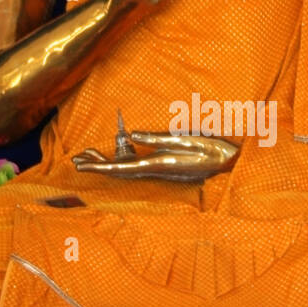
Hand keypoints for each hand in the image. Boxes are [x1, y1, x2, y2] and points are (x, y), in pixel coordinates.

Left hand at [72, 131, 236, 181]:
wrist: (231, 165)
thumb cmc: (212, 150)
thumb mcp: (187, 140)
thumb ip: (159, 139)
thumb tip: (131, 135)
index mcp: (158, 164)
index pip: (121, 167)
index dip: (98, 167)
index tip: (79, 165)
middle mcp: (155, 170)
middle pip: (119, 171)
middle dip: (97, 166)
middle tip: (76, 160)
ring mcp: (160, 170)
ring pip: (126, 169)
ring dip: (106, 163)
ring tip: (88, 156)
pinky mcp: (164, 166)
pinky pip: (136, 165)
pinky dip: (121, 159)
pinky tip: (116, 152)